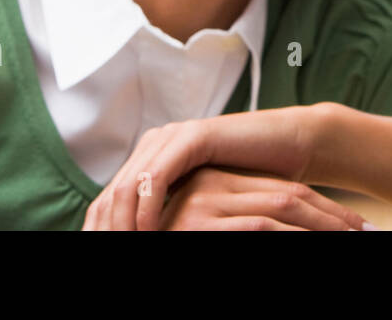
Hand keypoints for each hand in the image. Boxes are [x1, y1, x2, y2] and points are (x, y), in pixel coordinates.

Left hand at [81, 105, 330, 230]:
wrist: (289, 148)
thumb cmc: (252, 180)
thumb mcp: (201, 204)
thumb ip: (173, 215)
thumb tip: (142, 239)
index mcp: (151, 159)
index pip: (109, 201)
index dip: (103, 231)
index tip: (107, 254)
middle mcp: (155, 145)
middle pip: (111, 193)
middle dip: (108, 229)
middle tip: (112, 254)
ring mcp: (171, 138)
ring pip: (128, 184)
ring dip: (124, 222)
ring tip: (130, 247)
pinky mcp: (191, 137)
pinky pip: (158, 175)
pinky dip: (149, 206)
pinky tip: (150, 230)